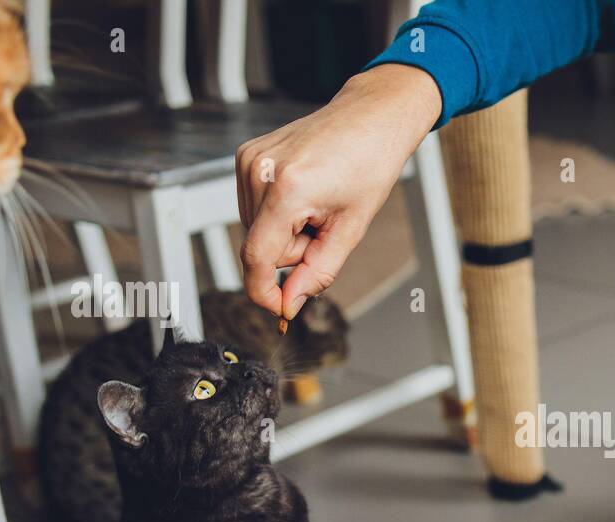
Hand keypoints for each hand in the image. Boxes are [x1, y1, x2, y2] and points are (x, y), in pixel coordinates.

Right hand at [235, 64, 441, 318]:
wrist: (369, 118)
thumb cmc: (369, 166)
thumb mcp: (350, 229)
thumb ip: (317, 273)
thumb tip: (288, 305)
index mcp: (288, 189)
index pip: (257, 258)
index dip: (265, 292)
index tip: (278, 311)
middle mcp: (259, 170)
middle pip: (259, 246)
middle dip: (291, 251)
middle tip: (324, 225)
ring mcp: (248, 159)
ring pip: (254, 229)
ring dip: (284, 231)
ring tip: (316, 205)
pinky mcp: (245, 154)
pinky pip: (253, 207)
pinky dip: (277, 212)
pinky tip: (302, 193)